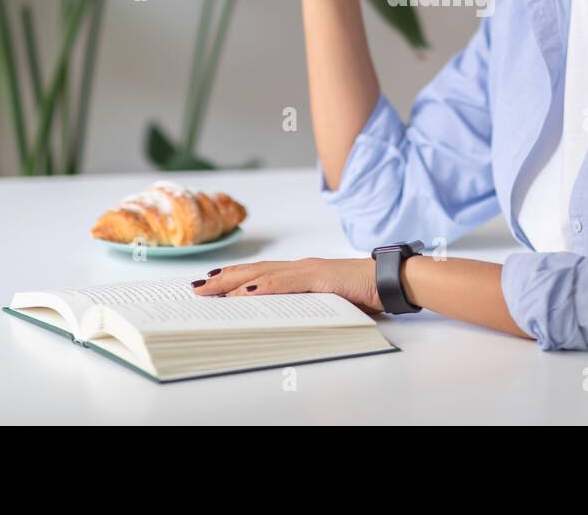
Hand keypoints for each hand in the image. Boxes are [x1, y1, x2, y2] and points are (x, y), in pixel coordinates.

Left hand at [190, 256, 382, 313]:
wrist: (390, 280)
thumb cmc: (365, 292)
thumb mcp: (330, 302)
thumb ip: (308, 305)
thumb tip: (288, 320)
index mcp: (302, 273)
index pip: (260, 274)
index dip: (233, 277)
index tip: (210, 282)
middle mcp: (301, 267)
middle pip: (254, 272)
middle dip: (223, 279)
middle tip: (196, 287)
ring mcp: (309, 271)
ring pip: (263, 275)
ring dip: (233, 282)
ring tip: (209, 288)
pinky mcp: (320, 278)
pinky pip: (286, 284)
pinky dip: (264, 286)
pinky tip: (245, 291)